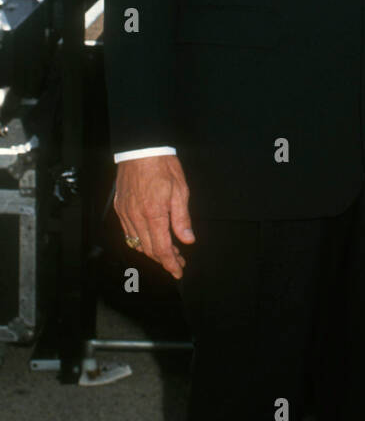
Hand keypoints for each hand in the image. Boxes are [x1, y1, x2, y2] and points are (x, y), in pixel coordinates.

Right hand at [114, 156, 194, 279]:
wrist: (141, 149)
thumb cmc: (162, 166)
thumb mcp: (180, 190)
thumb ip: (182, 218)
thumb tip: (187, 239)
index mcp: (154, 214)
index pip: (162, 248)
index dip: (170, 263)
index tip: (178, 271)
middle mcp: (137, 216)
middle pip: (149, 249)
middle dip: (164, 260)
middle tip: (177, 261)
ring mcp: (126, 213)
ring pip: (137, 243)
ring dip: (152, 251)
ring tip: (167, 252)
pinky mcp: (120, 208)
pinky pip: (128, 232)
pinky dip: (139, 241)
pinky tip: (149, 239)